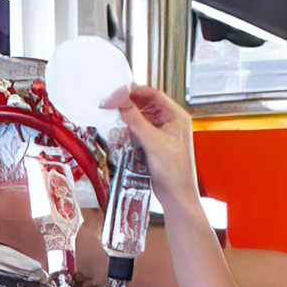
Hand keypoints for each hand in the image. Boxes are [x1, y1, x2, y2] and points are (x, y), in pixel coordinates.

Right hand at [100, 84, 197, 203]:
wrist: (176, 195)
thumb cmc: (175, 172)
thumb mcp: (153, 142)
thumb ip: (136, 121)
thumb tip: (122, 102)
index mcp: (176, 116)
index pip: (153, 94)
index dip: (133, 91)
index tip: (116, 93)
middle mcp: (170, 122)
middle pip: (145, 104)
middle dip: (128, 103)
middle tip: (109, 103)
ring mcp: (162, 133)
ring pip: (141, 117)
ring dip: (127, 115)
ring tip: (112, 114)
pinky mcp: (154, 144)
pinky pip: (139, 130)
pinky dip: (129, 128)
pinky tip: (120, 129)